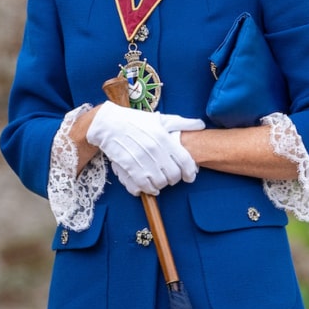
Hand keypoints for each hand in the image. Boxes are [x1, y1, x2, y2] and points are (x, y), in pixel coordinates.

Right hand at [84, 105, 202, 196]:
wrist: (108, 123)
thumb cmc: (135, 121)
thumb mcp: (160, 119)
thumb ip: (181, 123)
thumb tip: (200, 125)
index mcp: (163, 137)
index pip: (184, 161)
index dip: (190, 172)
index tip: (190, 176)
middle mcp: (154, 149)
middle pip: (173, 175)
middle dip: (174, 179)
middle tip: (171, 177)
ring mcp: (140, 159)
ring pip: (159, 183)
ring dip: (161, 185)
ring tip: (159, 181)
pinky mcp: (128, 167)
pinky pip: (143, 186)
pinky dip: (148, 189)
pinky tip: (149, 186)